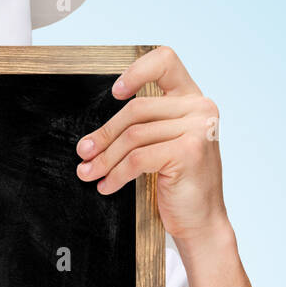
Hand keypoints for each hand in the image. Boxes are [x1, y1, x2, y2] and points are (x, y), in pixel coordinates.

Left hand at [75, 46, 228, 248]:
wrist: (201, 225)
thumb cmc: (179, 188)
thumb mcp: (162, 149)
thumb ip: (143, 129)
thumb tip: (92, 137)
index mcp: (194, 100)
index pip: (165, 61)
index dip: (136, 71)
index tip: (114, 92)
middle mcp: (200, 108)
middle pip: (137, 109)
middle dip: (104, 134)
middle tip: (84, 153)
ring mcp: (198, 128)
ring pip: (133, 136)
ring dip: (104, 158)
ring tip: (88, 173)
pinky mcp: (189, 152)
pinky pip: (137, 158)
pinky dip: (116, 174)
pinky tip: (107, 186)